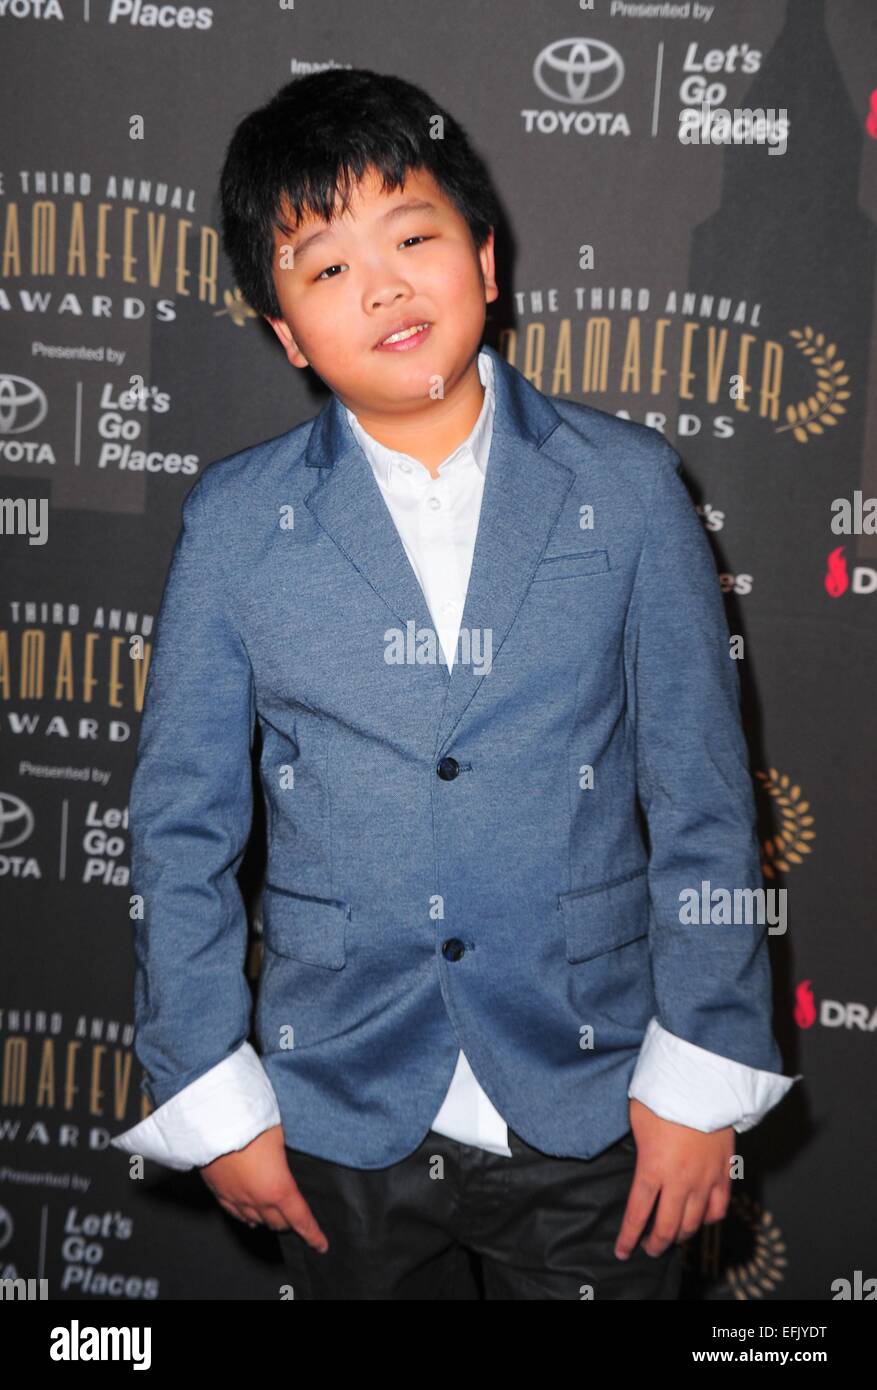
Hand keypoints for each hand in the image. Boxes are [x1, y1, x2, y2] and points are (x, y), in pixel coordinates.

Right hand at [199, 1124, 328, 1253]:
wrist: (215, 1121)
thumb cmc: (251, 1125)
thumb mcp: (281, 1138)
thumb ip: (285, 1158)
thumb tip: (284, 1163)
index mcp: (279, 1188)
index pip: (301, 1219)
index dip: (313, 1235)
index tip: (321, 1245)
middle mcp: (258, 1199)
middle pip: (278, 1222)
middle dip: (290, 1223)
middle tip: (297, 1220)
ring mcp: (237, 1198)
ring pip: (256, 1220)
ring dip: (269, 1220)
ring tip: (276, 1218)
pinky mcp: (219, 1192)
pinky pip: (235, 1213)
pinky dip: (246, 1218)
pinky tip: (250, 1219)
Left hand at [614, 1098, 733, 1259]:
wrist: (703, 1083)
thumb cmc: (665, 1095)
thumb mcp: (637, 1120)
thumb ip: (638, 1147)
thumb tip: (639, 1159)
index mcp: (652, 1169)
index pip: (637, 1214)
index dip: (628, 1236)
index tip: (621, 1251)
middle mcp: (679, 1182)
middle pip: (666, 1228)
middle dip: (654, 1244)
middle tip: (648, 1249)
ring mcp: (705, 1180)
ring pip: (693, 1223)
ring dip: (680, 1235)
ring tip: (672, 1236)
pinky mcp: (724, 1173)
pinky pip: (719, 1208)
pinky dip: (709, 1219)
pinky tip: (701, 1219)